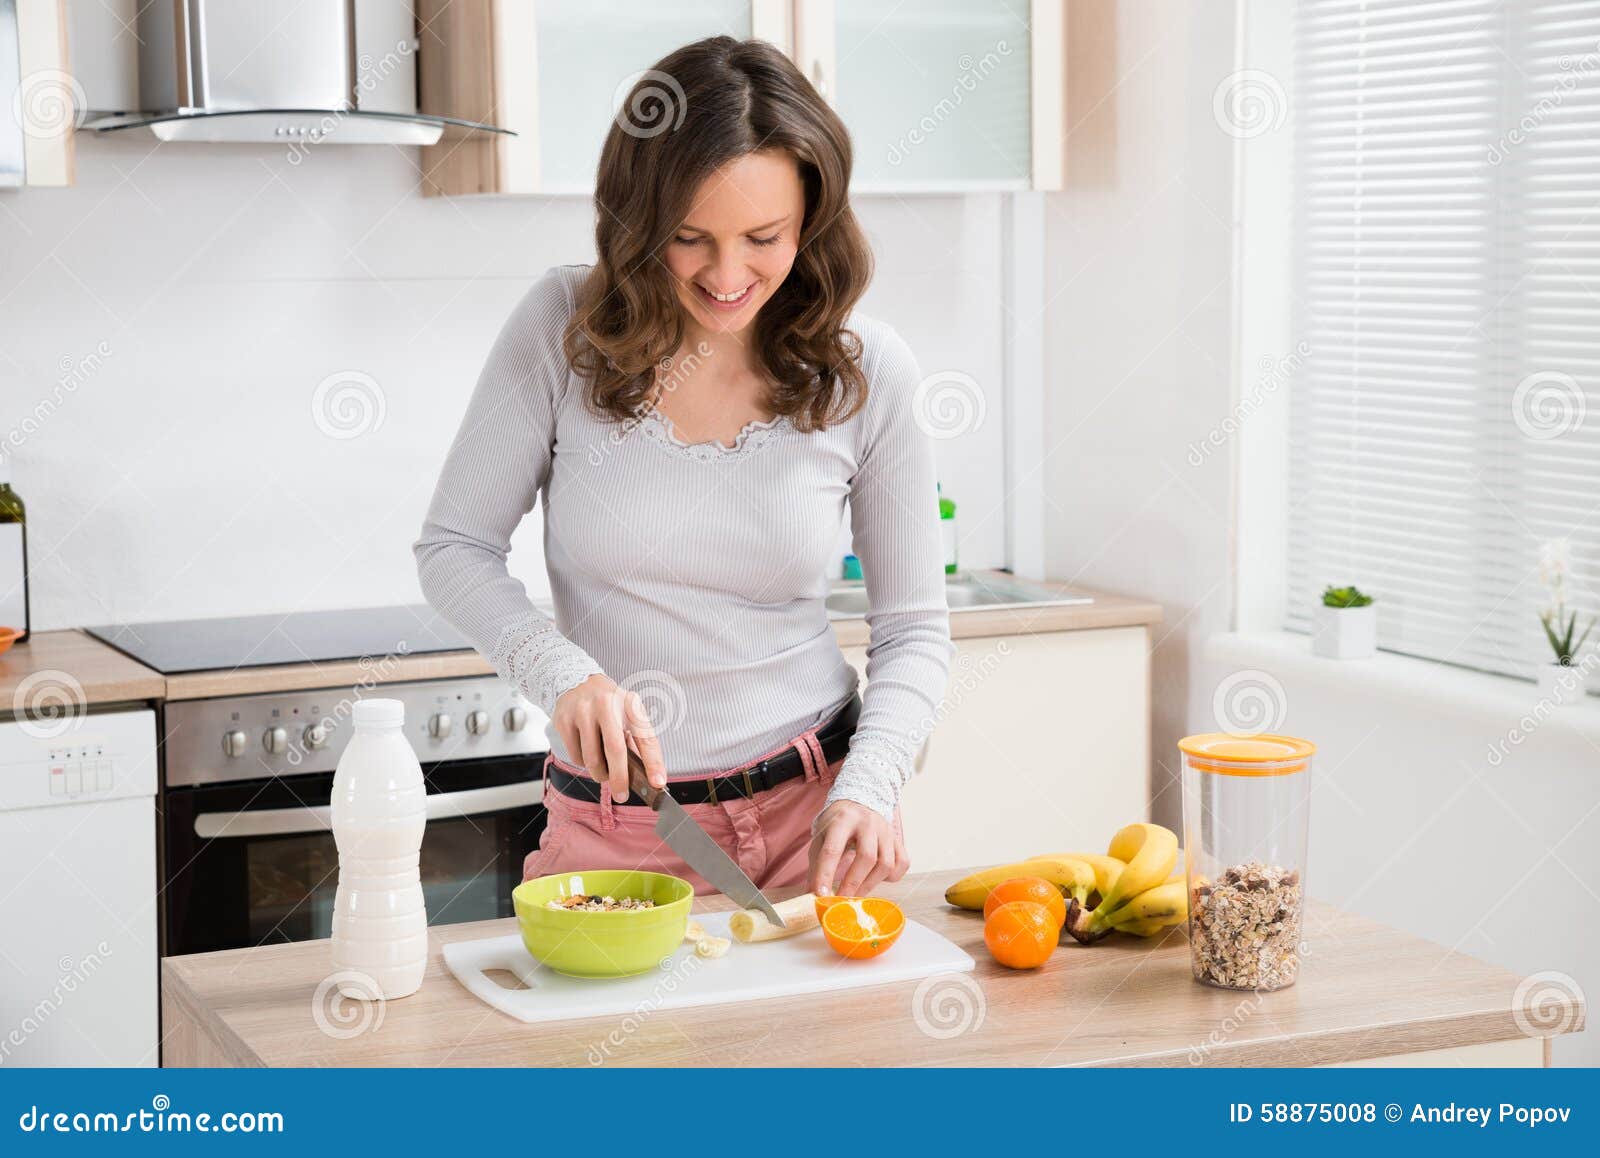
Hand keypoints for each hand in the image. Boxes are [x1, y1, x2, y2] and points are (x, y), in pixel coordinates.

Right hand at [551, 674, 666, 802]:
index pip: (645, 736)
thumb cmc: (609, 703)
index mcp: (629, 704)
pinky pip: (575, 755)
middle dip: (620, 779)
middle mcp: (607, 704)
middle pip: (615, 750)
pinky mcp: (564, 720)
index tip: (657, 782)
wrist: (575, 680)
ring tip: (604, 771)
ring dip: (600, 773)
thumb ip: (637, 739)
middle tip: (622, 795)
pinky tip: (588, 752)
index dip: (653, 762)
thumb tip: (646, 775)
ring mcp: (583, 711)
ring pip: (592, 758)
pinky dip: (584, 763)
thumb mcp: (628, 712)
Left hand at [808, 800, 907, 896]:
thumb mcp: (821, 836)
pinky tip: (877, 878)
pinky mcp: (897, 839)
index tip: (821, 895)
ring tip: (857, 893)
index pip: (833, 849)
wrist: (860, 800)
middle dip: (853, 883)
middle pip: (866, 857)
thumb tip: (811, 895)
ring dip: (870, 884)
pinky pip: (901, 863)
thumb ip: (816, 865)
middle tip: (842, 901)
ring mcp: (886, 830)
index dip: (826, 874)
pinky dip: (891, 877)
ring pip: (886, 863)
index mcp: (843, 820)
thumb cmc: (838, 823)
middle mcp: (867, 823)